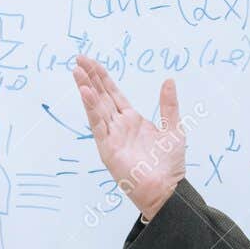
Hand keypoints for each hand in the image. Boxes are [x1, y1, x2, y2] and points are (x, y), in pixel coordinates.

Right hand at [71, 54, 185, 220]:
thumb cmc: (170, 165)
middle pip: (102, 97)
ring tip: (76, 71)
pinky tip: (85, 92)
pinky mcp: (107, 148)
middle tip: (79, 58)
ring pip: (96, 107)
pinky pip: (97, 124)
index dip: (103, 78)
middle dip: (91, 78)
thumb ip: (168, 105)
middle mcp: (119, 126)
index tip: (92, 62)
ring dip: (86, 88)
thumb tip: (168, 81)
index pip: (114, 94)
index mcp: (133, 120)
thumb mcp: (173, 129)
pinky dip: (91, 108)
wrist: (167, 189)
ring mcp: (111, 137)